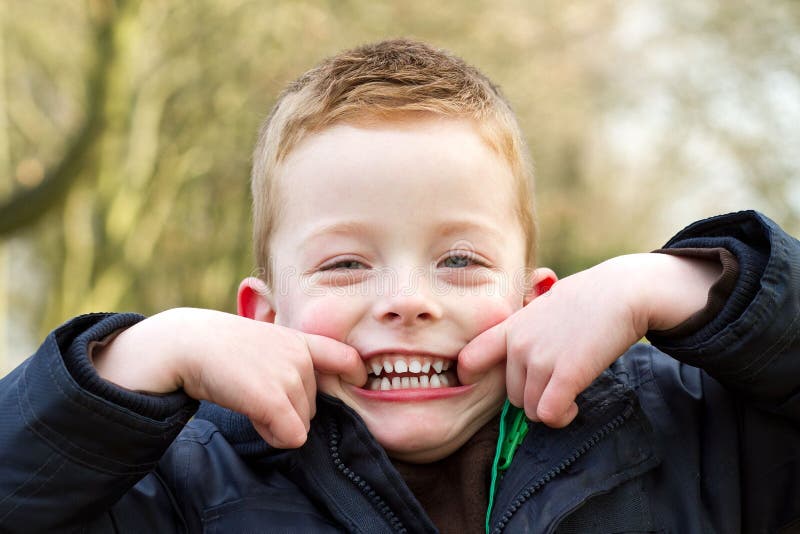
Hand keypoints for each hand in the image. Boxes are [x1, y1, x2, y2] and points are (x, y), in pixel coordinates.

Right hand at [92, 308, 365, 447]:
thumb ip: (285, 363)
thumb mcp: (260, 346)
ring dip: (275, 422)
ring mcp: (289, 375)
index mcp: (298, 340)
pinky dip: (272, 434)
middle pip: (312, 408)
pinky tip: (250, 413)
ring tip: (245, 395)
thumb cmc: (217, 349)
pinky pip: (292, 437)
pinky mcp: (275, 398)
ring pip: (301, 424)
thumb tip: (298, 401)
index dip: (354, 371)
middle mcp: (300, 356)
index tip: (359, 379)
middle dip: (287, 411)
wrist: (185, 344)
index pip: (344, 355)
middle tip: (252, 390)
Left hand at [457, 253, 719, 427]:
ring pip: (532, 410)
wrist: (623, 290)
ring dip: (551, 409)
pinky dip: (562, 417)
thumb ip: (526, 330)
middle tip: (558, 384)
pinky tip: (574, 405)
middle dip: (535, 396)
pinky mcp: (566, 374)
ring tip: (570, 392)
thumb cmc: (588, 299)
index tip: (489, 386)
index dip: (472, 379)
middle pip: (513, 397)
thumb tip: (522, 356)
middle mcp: (519, 344)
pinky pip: (550, 414)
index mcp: (510, 327)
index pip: (469, 360)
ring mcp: (540, 359)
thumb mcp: (543, 307)